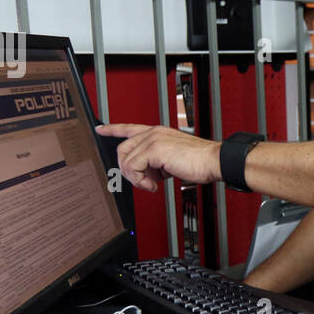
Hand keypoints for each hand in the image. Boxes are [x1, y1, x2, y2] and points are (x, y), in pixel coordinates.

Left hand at [96, 123, 220, 192]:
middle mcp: (153, 133)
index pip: (130, 128)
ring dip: (136, 178)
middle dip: (127, 169)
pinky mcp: (154, 149)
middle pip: (122, 149)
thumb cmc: (199, 161)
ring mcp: (153, 139)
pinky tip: (154, 185)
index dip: (113, 129)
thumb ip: (157, 163)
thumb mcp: (173, 161)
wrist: (212, 161)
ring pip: (127, 160)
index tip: (100, 129)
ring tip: (151, 184)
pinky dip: (141, 181)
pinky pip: (134, 168)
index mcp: (158, 132)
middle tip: (142, 180)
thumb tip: (147, 175)